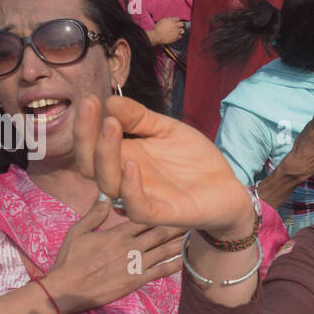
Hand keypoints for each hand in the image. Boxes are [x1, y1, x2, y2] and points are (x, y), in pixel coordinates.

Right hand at [41, 196, 185, 313]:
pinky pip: (160, 271)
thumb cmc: (70, 260)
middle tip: (195, 217)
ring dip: (180, 242)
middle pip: (160, 232)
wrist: (66, 289)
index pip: (145, 217)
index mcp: (117, 233)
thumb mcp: (78, 232)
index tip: (174, 203)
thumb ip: (94, 213)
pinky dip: (174, 264)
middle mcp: (130, 246)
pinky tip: (185, 259)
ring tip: (196, 234)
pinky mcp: (136, 280)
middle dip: (178, 224)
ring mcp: (135, 264)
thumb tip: (104, 194)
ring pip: (164, 250)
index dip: (160, 210)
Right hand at [75, 95, 254, 236]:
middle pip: (89, 165)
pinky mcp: (163, 213)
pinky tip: (132, 165)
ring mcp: (144, 197)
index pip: (91, 145)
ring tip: (112, 127)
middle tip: (93, 107)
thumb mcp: (166, 130)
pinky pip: (137, 209)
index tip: (90, 99)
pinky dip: (131, 189)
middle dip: (86, 136)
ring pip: (108, 185)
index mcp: (124, 157)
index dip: (85, 124)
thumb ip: (140, 118)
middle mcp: (127, 179)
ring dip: (105, 155)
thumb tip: (110, 101)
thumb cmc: (193, 160)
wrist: (227, 187)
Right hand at [149, 16, 185, 46]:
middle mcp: (175, 25)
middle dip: (180, 25)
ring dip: (179, 31)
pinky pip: (180, 36)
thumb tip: (171, 20)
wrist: (157, 35)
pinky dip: (178, 36)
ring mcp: (177, 31)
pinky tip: (175, 36)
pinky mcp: (176, 37)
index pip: (177, 19)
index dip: (176, 21)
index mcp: (172, 21)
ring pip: (182, 30)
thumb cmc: (158, 28)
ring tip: (176, 32)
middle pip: (182, 24)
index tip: (175, 23)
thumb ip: (168, 20)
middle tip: (177, 27)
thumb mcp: (162, 21)